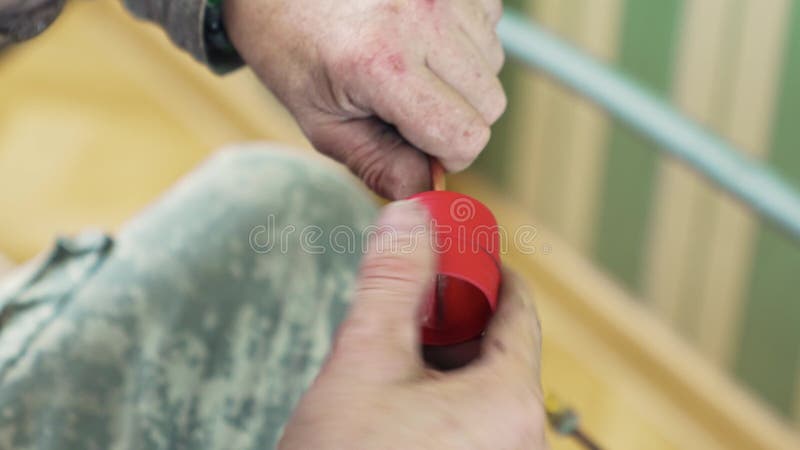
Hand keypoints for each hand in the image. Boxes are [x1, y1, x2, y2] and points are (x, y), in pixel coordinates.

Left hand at [224, 0, 506, 198]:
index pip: (466, 135)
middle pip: (490, 102)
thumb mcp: (323, 123)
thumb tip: (427, 193)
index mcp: (382, 65)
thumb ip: (379, 165)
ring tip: (412, 65)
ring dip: (462, 77)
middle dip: (458, 118)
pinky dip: (464, 38)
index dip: (448, 155)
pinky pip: (490, 22)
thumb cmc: (294, 51)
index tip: (421, 147)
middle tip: (413, 108)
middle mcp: (420, 19)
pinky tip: (422, 36)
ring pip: (494, 62)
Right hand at [278, 200, 546, 449]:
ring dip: (438, 357)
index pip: (518, 306)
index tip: (449, 247)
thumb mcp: (363, 362)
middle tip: (403, 302)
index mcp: (510, 402)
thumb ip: (392, 282)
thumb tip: (411, 219)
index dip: (482, 267)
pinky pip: (470, 420)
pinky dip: (438, 395)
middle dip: (451, 315)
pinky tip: (393, 397)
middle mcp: (522, 438)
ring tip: (387, 355)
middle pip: (499, 346)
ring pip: (481, 385)